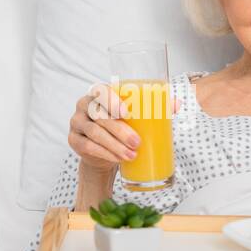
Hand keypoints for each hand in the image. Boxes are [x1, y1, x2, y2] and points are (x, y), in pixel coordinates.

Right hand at [67, 84, 182, 175]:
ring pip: (95, 133)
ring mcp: (76, 123)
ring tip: (131, 155)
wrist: (104, 151)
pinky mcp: (74, 141)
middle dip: (120, 130)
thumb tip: (176, 104)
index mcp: (98, 93)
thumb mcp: (136, 115)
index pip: (101, 91)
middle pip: (100, 116)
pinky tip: (118, 159)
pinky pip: (88, 147)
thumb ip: (155, 107)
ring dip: (114, 145)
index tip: (126, 112)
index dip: (111, 100)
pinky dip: (105, 154)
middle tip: (137, 142)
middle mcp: (84, 105)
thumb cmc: (121, 126)